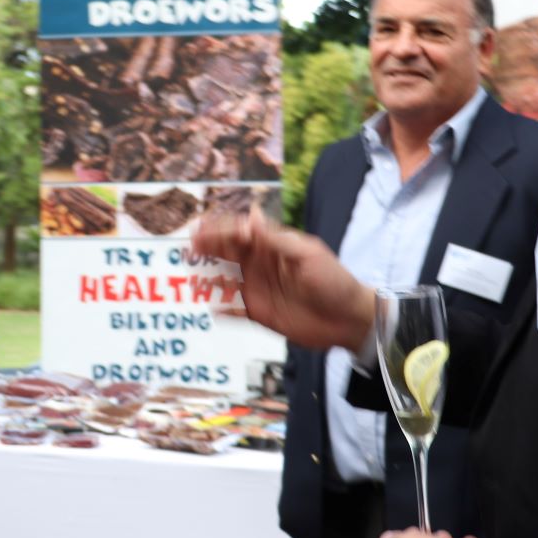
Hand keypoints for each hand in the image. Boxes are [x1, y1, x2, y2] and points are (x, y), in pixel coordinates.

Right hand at [189, 207, 374, 351]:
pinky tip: (207, 306)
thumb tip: (250, 218)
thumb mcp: (307, 255)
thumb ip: (276, 240)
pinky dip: (219, 307)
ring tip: (190, 274)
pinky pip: (232, 309)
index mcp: (272, 245)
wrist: (348, 319)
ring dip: (207, 275)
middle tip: (189, 247)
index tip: (202, 230)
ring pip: (225, 278)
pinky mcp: (258, 313)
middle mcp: (261, 264)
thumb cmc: (333, 281)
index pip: (240, 232)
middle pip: (227, 252)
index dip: (220, 229)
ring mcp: (258, 288)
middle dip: (207, 248)